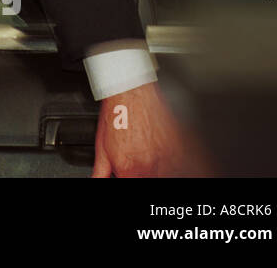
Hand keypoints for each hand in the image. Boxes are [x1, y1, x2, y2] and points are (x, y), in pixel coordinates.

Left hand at [92, 82, 211, 176]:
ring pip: (166, 175)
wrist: (131, 91)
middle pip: (149, 180)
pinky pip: (179, 164)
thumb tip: (98, 180)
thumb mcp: (102, 145)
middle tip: (137, 162)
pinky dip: (172, 163)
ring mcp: (165, 157)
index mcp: (129, 168)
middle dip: (142, 174)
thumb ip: (101, 170)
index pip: (129, 184)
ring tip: (147, 154)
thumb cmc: (117, 113)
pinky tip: (160, 153)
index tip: (126, 174)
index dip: (127, 178)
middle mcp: (149, 165)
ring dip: (158, 170)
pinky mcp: (178, 147)